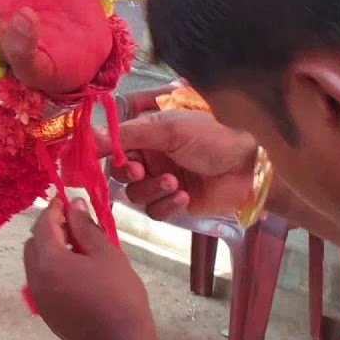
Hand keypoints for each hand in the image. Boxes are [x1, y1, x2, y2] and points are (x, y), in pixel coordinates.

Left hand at [24, 197, 156, 339]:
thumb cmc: (119, 296)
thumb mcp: (107, 254)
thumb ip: (86, 227)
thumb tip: (73, 205)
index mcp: (48, 261)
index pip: (43, 225)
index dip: (55, 209)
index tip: (68, 199)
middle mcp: (35, 278)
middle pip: (34, 243)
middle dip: (51, 229)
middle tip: (78, 225)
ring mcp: (38, 298)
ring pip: (36, 263)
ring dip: (52, 250)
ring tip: (82, 249)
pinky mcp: (46, 313)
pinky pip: (43, 281)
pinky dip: (54, 269)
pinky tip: (79, 272)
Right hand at [96, 108, 259, 220]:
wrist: (253, 166)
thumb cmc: (214, 136)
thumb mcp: (168, 128)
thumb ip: (126, 134)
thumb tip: (87, 135)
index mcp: (148, 132)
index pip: (113, 144)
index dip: (103, 153)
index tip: (94, 159)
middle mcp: (152, 156)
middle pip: (119, 173)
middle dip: (128, 174)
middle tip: (140, 172)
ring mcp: (163, 179)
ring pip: (136, 194)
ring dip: (152, 189)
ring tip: (174, 183)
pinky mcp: (175, 202)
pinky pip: (155, 210)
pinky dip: (166, 204)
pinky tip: (184, 195)